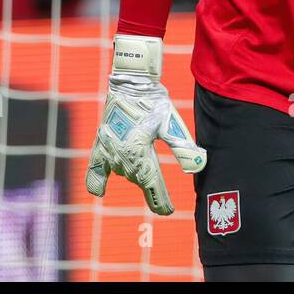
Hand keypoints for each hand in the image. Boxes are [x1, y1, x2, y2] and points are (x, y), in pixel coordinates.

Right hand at [85, 36, 206, 214]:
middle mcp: (121, 154)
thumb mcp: (172, 123)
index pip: (151, 183)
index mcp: (138, 151)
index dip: (160, 201)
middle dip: (151, 187)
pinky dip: (96, 180)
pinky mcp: (100, 142)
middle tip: (163, 202)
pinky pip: (94, 167)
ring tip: (146, 176)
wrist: (132, 81)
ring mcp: (108, 148)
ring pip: (123, 172)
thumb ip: (183, 147)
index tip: (167, 212)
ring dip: (135, 176)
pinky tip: (99, 192)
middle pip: (138, 178)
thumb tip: (199, 167)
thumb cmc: (154, 101)